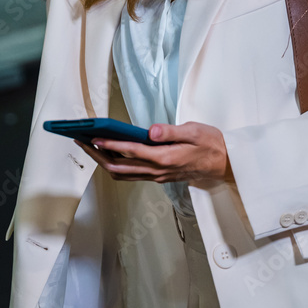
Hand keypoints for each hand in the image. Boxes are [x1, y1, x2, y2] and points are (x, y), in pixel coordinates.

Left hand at [76, 122, 232, 183]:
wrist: (225, 164)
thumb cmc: (211, 144)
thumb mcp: (195, 131)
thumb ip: (172, 131)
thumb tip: (151, 131)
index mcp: (166, 158)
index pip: (132, 152)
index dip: (111, 145)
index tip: (94, 137)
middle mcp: (158, 171)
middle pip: (119, 167)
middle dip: (97, 155)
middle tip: (81, 141)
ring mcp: (157, 176)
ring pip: (122, 174)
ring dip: (103, 162)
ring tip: (88, 146)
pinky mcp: (158, 175)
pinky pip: (131, 174)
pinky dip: (115, 165)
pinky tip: (108, 154)